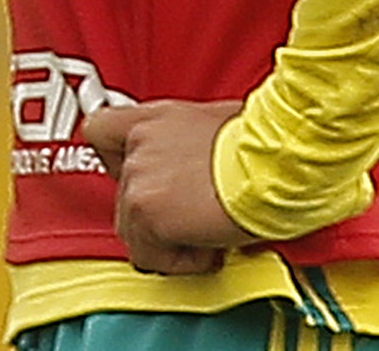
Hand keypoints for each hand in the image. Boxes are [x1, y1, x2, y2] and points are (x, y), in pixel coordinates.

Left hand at [83, 99, 261, 275]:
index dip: (119, 160)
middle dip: (158, 215)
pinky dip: (179, 261)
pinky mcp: (145, 211)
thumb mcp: (223, 125)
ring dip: (169, 240)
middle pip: (122, 193)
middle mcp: (141, 143)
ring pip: (133, 229)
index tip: (142, 179)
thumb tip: (208, 158)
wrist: (275, 164)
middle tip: (194, 219)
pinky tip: (209, 247)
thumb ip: (195, 140)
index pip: (102, 130)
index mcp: (157, 118)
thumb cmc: (265, 147)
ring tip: (208, 234)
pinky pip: (148, 255)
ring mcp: (138, 176)